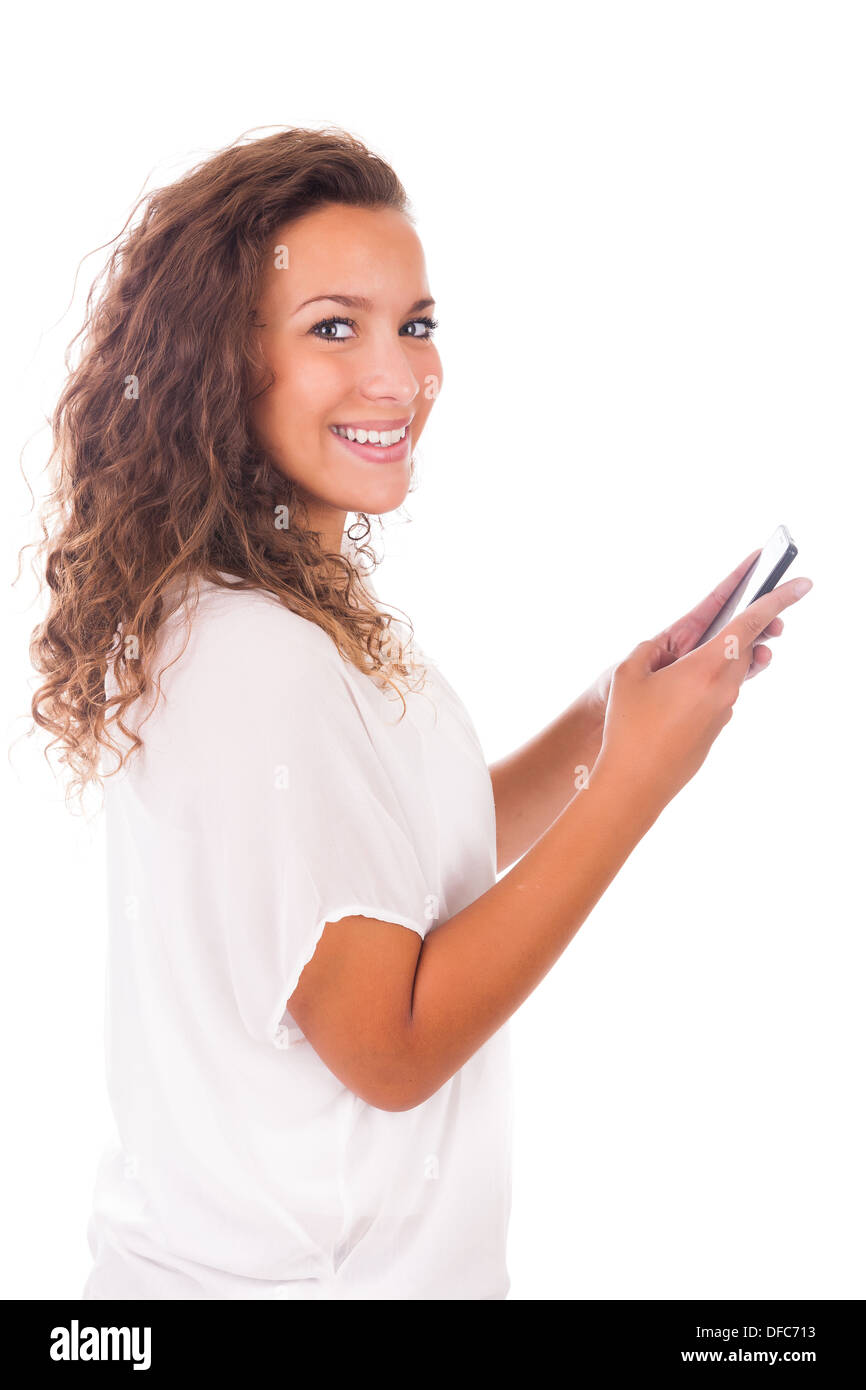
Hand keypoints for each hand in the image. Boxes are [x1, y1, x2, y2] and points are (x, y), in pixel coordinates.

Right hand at [588, 547, 785, 719]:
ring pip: (732, 673)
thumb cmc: (629, 728)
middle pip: (746, 648)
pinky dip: (705, 686)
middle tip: (746, 614)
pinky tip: (674, 698)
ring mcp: (724, 711)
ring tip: (686, 664)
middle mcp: (724, 688)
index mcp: (707, 666)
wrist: (636, 783)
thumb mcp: (628, 674)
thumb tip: (665, 648)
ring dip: (720, 660)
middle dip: (747, 631)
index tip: (804, 584)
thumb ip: (650, 648)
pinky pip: (718, 696)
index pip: (752, 624)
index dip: (778, 599)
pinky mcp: (717, 729)